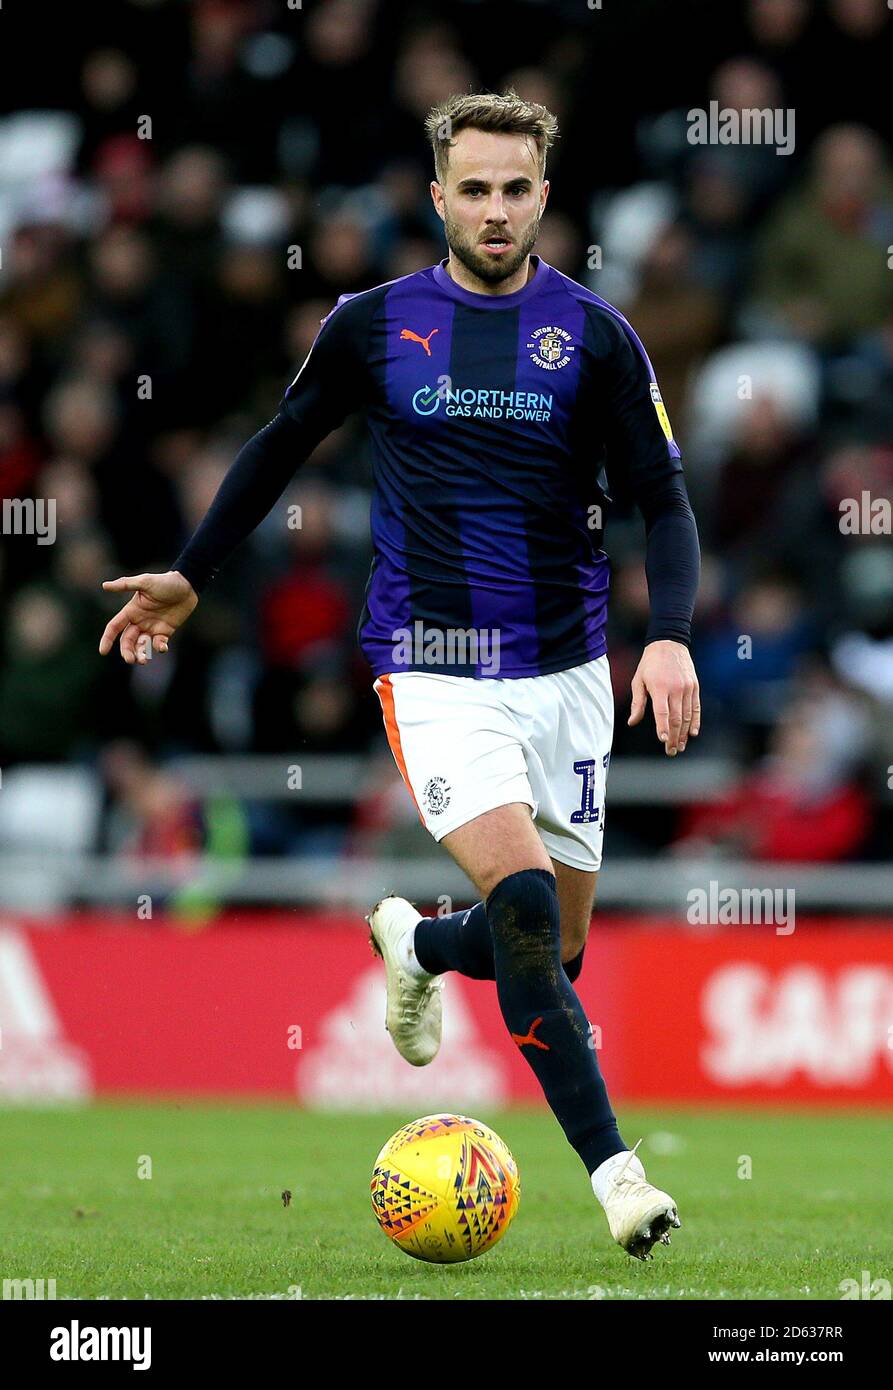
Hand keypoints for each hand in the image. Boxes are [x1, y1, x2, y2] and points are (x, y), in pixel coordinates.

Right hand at [99, 571, 197, 663]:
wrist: (187, 585)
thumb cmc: (165, 581)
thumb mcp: (145, 582)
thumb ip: (125, 584)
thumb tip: (104, 586)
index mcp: (131, 611)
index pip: (114, 627)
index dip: (107, 639)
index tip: (103, 651)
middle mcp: (139, 621)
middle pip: (128, 641)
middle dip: (127, 651)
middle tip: (130, 659)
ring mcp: (152, 627)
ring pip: (142, 646)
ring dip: (141, 654)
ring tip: (143, 660)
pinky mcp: (165, 631)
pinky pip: (159, 644)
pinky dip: (159, 648)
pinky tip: (162, 647)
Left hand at [627, 639, 699, 755]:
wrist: (669, 643)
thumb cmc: (650, 663)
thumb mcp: (638, 681)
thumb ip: (637, 703)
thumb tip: (632, 722)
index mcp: (659, 687)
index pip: (662, 712)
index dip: (663, 727)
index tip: (663, 740)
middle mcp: (675, 689)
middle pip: (676, 718)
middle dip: (673, 737)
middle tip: (670, 751)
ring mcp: (687, 688)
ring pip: (687, 715)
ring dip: (684, 733)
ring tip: (680, 746)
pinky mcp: (694, 686)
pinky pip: (696, 707)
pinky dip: (695, 721)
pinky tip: (693, 733)